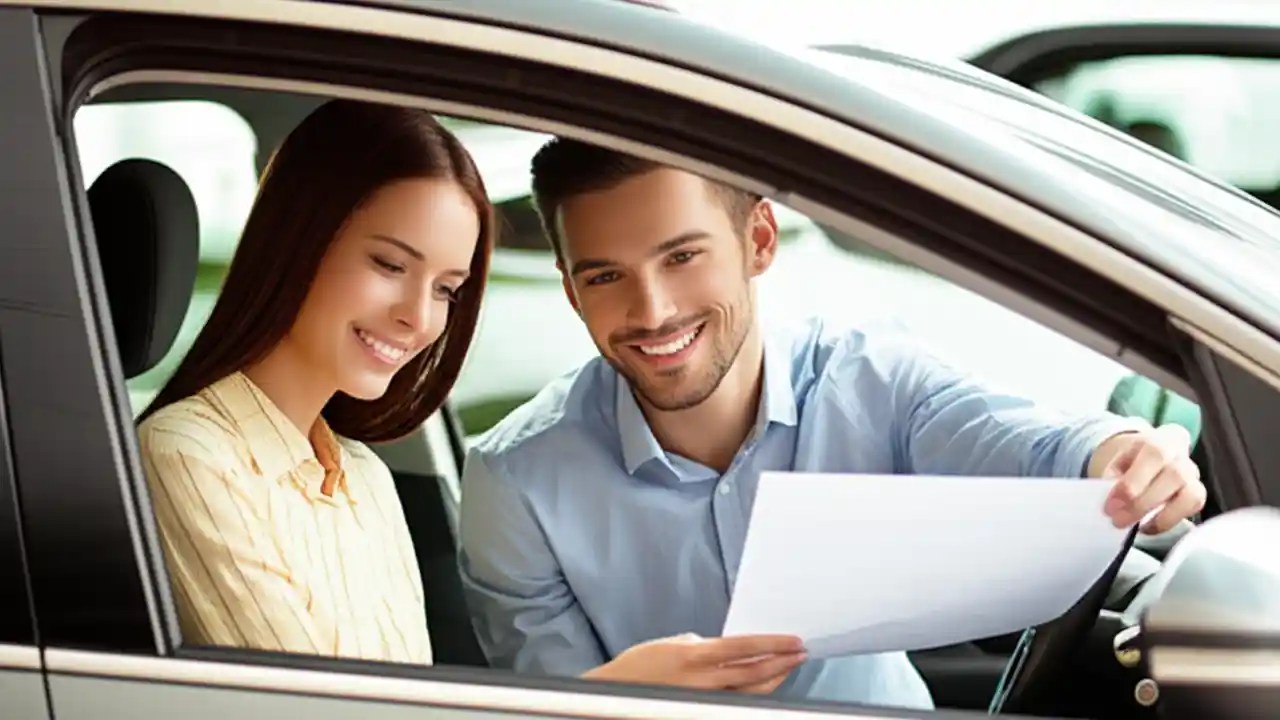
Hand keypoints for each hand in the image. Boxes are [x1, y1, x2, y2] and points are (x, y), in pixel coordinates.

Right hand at [582, 632, 806, 693]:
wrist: (615, 694)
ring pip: (750, 692)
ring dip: (773, 680)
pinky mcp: (700, 708)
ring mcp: (704, 698)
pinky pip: (734, 700)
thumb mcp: (671, 643)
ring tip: (787, 668)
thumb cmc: (638, 666)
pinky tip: (761, 686)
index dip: (774, 645)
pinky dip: (751, 693)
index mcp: (696, 655)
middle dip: (782, 663)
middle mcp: (704, 679)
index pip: (745, 648)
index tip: (794, 642)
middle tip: (801, 655)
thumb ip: (699, 645)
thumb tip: (719, 647)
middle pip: (756, 673)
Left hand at [1095, 424, 1205, 533]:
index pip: (1154, 454)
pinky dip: (1169, 521)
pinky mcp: (1197, 494)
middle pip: (1174, 475)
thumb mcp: (1113, 462)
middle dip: (1143, 503)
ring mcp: (1193, 474)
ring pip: (1191, 494)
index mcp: (1161, 438)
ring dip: (1161, 515)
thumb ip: (1112, 476)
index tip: (1111, 504)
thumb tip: (1114, 501)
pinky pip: (1193, 509)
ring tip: (1135, 526)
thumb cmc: (1126, 462)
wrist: (1140, 460)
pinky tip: (1148, 526)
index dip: (1134, 481)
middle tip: (1118, 520)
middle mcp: (1182, 454)